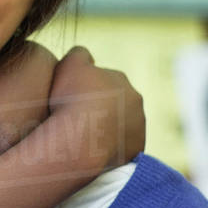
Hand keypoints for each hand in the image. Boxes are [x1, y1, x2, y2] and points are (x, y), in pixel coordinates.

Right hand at [48, 45, 144, 167]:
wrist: (80, 142)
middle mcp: (135, 103)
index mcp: (121, 79)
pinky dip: (108, 147)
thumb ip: (79, 54)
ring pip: (120, 126)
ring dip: (105, 128)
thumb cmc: (73, 100)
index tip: (72, 96)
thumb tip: (83, 54)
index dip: (86, 87)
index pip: (103, 79)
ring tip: (83, 136)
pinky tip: (90, 150)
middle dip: (101, 107)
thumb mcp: (70, 64)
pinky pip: (120, 147)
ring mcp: (137, 129)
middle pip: (116, 102)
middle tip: (77, 116)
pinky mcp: (134, 152)